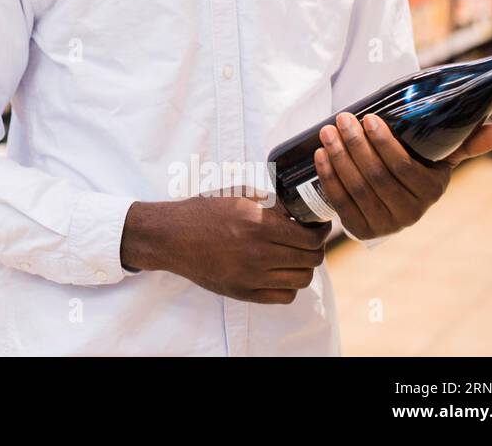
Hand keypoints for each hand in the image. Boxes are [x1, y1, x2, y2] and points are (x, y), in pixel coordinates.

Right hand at [121, 193, 328, 303]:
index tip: (318, 227)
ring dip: (304, 267)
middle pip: (310, 260)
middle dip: (315, 248)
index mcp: (258, 224)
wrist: (172, 236)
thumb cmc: (204, 211)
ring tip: (295, 257)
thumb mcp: (238, 195)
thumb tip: (298, 210)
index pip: (309, 238)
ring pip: (301, 280)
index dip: (320, 232)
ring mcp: (251, 276)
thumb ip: (271, 203)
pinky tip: (280, 272)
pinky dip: (289, 285)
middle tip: (309, 240)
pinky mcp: (243, 292)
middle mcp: (258, 252)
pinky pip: (284, 296)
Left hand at [314, 113, 491, 239]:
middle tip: (342, 119)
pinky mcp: (359, 229)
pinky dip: (328, 176)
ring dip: (338, 156)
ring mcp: (383, 224)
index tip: (369, 119)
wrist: (389, 199)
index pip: (404, 168)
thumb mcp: (439, 157)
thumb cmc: (415, 168)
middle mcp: (409, 213)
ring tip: (327, 131)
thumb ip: (463, 143)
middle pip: (377, 176)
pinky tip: (320, 155)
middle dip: (356, 144)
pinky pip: (339, 201)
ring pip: (356, 187)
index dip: (385, 143)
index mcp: (431, 191)